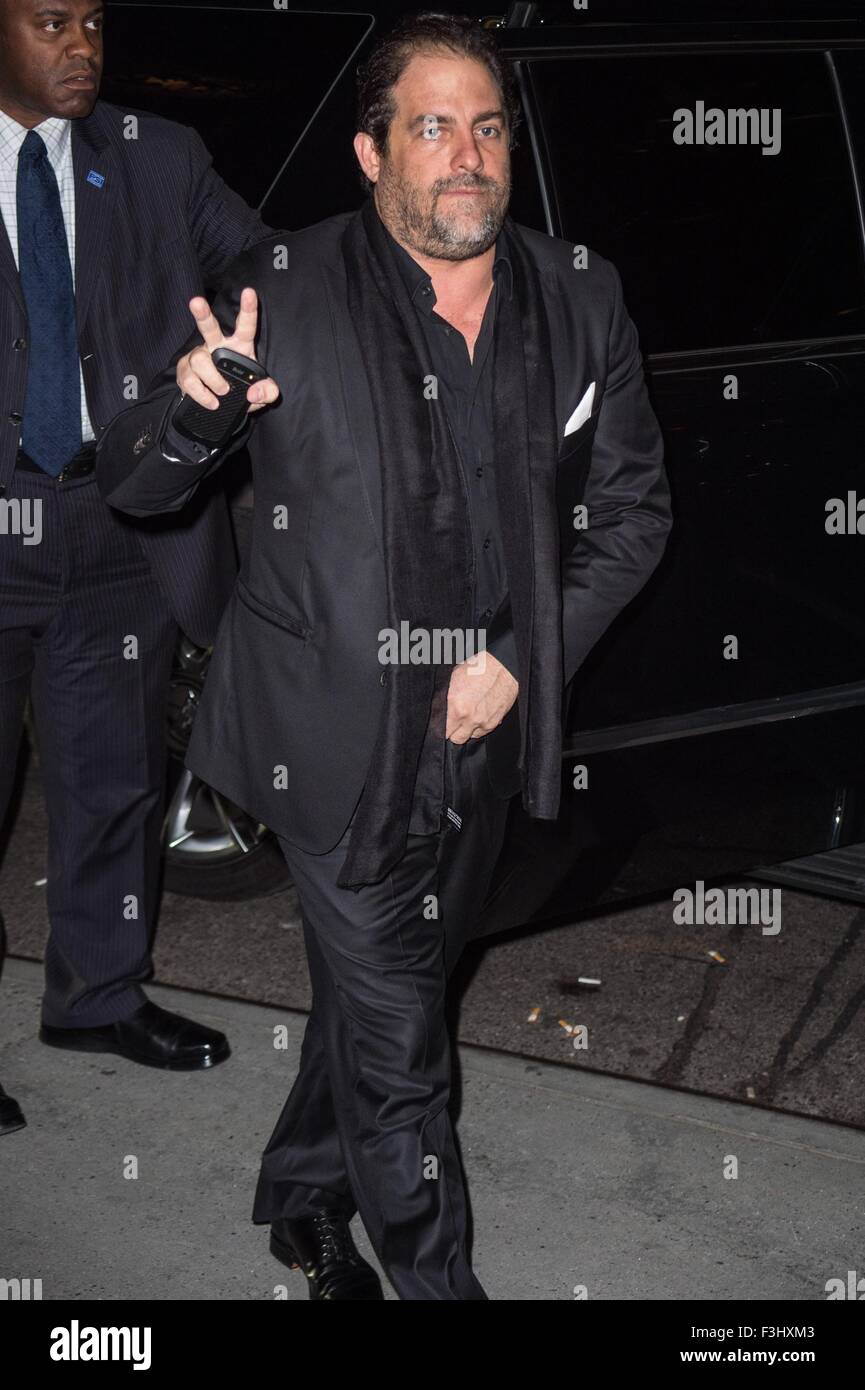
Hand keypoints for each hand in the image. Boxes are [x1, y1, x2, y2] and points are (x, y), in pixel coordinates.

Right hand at [176, 287, 279, 412]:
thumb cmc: (243, 390)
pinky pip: (190, 381)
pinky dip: (202, 395)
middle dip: (202, 314)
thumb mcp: (262, 394)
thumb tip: (253, 393)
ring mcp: (198, 358)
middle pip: (208, 327)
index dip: (248, 309)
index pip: (245, 326)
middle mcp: (216, 347)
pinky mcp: (185, 373)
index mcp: (239, 346)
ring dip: (212, 379)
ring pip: (199, 361)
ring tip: (222, 392)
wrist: (220, 406)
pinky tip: (211, 402)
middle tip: (196, 301)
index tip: (250, 292)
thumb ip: (267, 392)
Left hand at [446, 651, 517, 743]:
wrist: (503, 667)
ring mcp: (484, 722)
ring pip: (470, 737)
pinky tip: (480, 715)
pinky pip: (483, 732)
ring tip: (469, 716)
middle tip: (454, 723)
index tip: (443, 724)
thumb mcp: (454, 679)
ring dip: (468, 730)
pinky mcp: (495, 722)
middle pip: (456, 739)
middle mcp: (470, 718)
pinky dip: (480, 727)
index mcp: (456, 707)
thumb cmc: (479, 668)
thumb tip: (441, 709)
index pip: (444, 731)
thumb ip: (447, 699)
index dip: (442, 728)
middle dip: (454, 732)